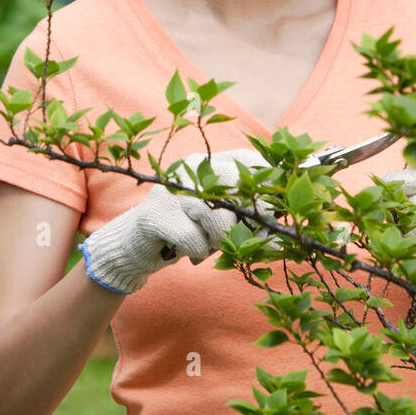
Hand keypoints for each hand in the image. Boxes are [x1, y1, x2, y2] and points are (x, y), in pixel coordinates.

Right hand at [79, 148, 274, 294]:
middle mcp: (191, 168)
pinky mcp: (155, 214)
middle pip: (239, 189)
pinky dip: (197, 253)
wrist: (133, 246)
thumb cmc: (185, 230)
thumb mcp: (219, 216)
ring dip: (220, 242)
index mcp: (209, 163)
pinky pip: (194, 240)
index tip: (278, 209)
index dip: (270, 185)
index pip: (250, 161)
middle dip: (249, 221)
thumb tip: (283, 220)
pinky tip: (188, 253)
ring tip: (208, 244)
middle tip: (244, 241)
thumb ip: (246, 211)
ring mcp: (171, 189)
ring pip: (218, 217)